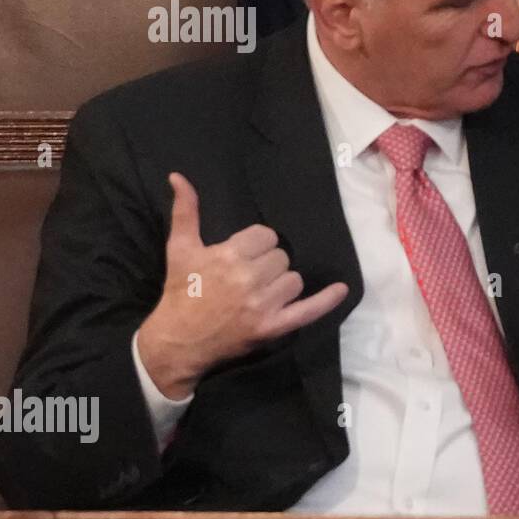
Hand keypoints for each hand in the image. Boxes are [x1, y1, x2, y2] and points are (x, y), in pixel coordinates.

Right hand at [136, 173, 348, 398]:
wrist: (176, 342)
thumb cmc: (180, 292)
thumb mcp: (180, 249)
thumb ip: (185, 211)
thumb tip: (178, 176)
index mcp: (229, 255)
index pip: (266, 236)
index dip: (256, 245)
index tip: (242, 256)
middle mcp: (248, 278)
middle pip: (281, 257)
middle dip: (267, 265)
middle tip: (246, 278)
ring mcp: (262, 305)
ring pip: (293, 280)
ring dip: (282, 284)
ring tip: (260, 293)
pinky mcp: (272, 327)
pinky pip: (309, 310)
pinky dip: (327, 300)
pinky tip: (342, 289)